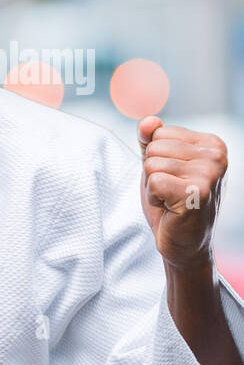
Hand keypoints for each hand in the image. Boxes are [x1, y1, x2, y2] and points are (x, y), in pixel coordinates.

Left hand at [138, 116, 226, 270]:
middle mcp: (216, 155)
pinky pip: (154, 182)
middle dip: (152, 173)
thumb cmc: (171, 202)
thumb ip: (150, 141)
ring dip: (153, 187)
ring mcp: (209, 173)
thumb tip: (148, 121)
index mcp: (211, 143)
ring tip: (171, 200)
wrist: (183, 242)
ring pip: (151, 165)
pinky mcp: (197, 192)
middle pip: (154, 148)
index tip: (173, 177)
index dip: (155, 158)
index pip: (159, 134)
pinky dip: (154, 197)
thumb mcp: (159, 165)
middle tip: (170, 192)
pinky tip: (170, 208)